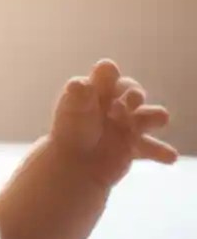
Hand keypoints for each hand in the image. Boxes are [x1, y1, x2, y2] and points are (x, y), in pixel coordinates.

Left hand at [50, 59, 177, 187]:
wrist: (71, 166)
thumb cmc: (68, 132)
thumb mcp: (72, 110)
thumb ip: (78, 95)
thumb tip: (80, 83)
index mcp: (95, 90)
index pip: (108, 72)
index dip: (111, 78)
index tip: (108, 91)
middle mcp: (112, 103)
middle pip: (133, 91)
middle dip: (134, 95)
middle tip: (123, 109)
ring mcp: (125, 123)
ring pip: (149, 115)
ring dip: (153, 116)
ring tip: (146, 125)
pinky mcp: (134, 144)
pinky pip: (152, 146)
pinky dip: (162, 150)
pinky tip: (170, 156)